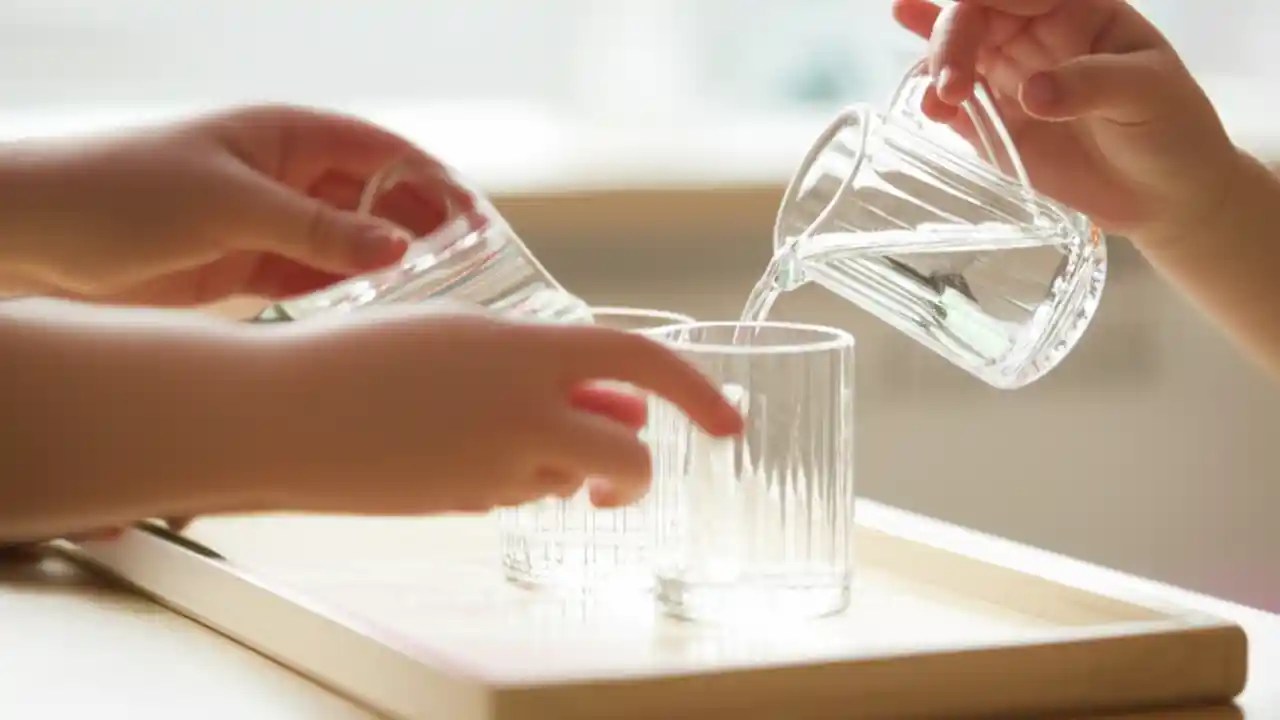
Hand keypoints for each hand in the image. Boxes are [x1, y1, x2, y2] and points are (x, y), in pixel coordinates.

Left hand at [0, 105, 470, 304]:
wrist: (39, 238)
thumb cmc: (123, 193)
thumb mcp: (230, 205)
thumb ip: (316, 231)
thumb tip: (401, 248)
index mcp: (288, 135)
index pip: (383, 153)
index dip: (435, 182)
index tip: (480, 221)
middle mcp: (288, 176)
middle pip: (377, 201)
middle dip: (424, 230)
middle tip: (473, 272)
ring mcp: (272, 223)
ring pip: (352, 245)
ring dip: (391, 269)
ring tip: (437, 302)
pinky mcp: (252, 268)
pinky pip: (319, 280)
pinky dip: (350, 295)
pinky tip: (380, 315)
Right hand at [259, 307, 743, 514]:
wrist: (282, 411)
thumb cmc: (363, 353)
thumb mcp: (465, 336)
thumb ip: (545, 366)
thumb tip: (616, 404)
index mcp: (529, 351)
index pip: (642, 364)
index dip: (697, 391)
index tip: (728, 420)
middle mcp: (525, 414)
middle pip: (629, 456)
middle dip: (637, 469)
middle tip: (617, 469)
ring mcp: (497, 469)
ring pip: (571, 480)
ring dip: (565, 466)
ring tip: (494, 430)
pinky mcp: (467, 507)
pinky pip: (520, 496)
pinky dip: (516, 478)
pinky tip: (457, 449)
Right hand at [892, 0, 1241, 244]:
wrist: (1166, 198)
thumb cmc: (1170, 130)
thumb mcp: (1147, 93)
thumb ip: (1091, 84)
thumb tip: (1030, 92)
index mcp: (1075, 11)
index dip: (980, 0)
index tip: (964, 23)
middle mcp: (1035, 37)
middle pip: (976, 18)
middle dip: (951, 40)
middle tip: (951, 85)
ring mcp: (1012, 80)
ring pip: (957, 55)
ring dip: (936, 67)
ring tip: (937, 99)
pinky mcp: (997, 126)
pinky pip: (957, 106)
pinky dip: (937, 104)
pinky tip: (932, 110)